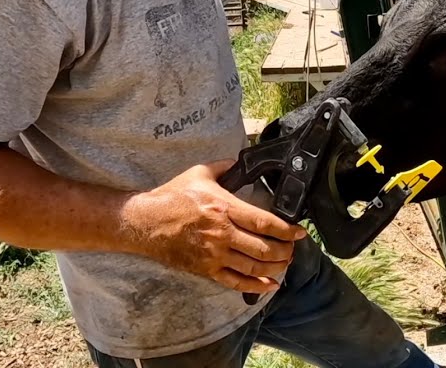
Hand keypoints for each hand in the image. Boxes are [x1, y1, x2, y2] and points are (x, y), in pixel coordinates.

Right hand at [123, 160, 307, 293]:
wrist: (145, 222)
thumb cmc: (172, 197)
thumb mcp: (200, 173)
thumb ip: (224, 166)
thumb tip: (240, 160)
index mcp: (224, 209)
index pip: (264, 223)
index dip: (286, 230)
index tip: (300, 233)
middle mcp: (222, 234)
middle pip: (264, 248)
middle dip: (285, 251)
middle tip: (294, 249)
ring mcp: (214, 255)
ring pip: (253, 267)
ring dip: (275, 268)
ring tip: (285, 264)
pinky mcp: (205, 270)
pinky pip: (235, 282)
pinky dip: (255, 286)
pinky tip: (270, 285)